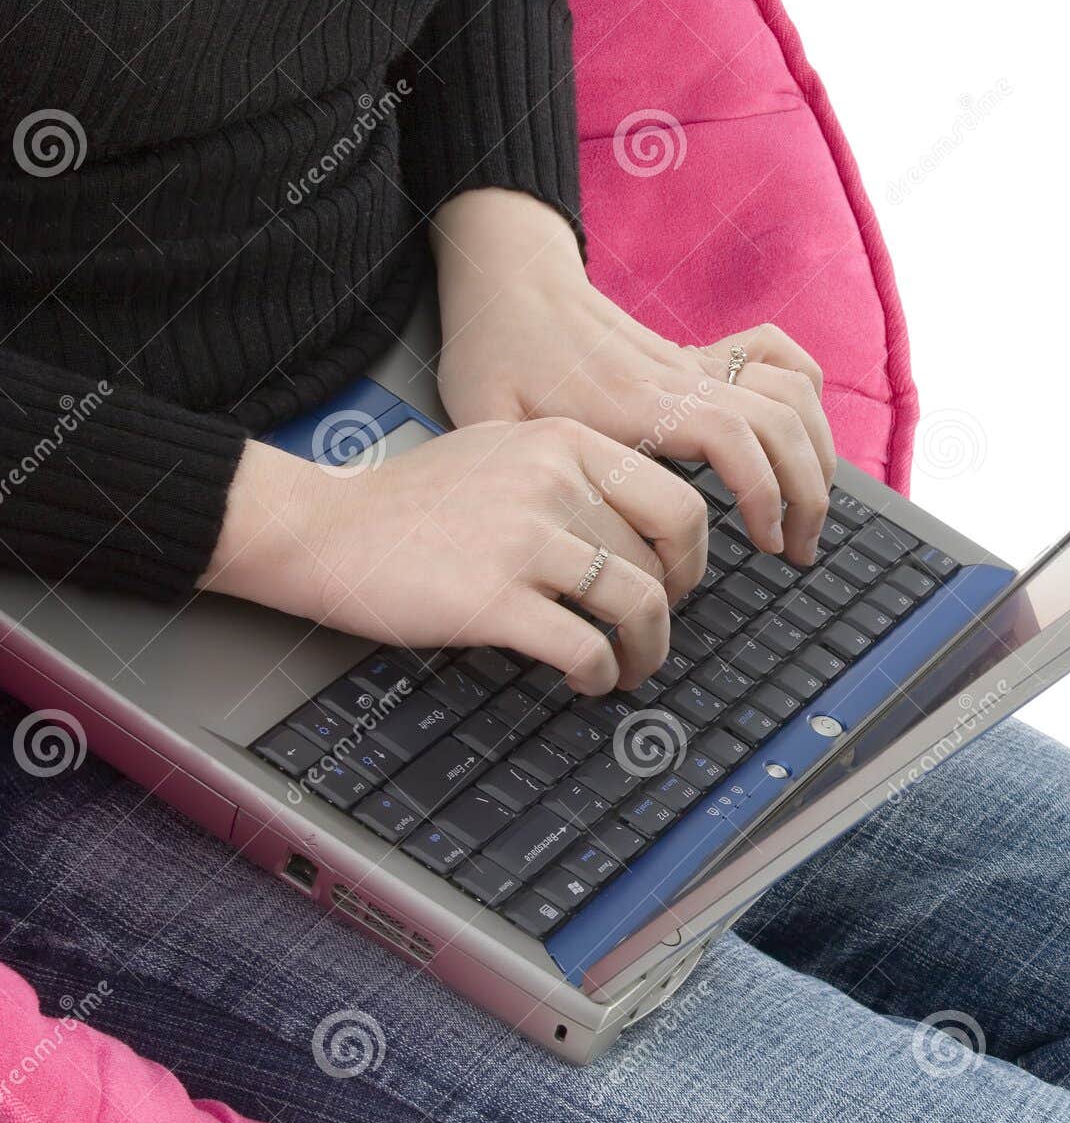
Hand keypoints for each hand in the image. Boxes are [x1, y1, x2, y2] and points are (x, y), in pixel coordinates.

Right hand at [201, 422, 706, 693]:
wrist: (325, 530)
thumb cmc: (411, 502)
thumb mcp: (503, 453)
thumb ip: (572, 477)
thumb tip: (642, 534)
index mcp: (564, 442)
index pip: (679, 503)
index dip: (691, 559)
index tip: (676, 586)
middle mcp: (554, 482)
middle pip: (661, 564)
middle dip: (667, 615)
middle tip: (648, 639)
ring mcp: (525, 539)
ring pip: (638, 606)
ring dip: (646, 653)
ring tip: (628, 670)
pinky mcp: (495, 598)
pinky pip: (586, 647)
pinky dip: (600, 674)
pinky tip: (586, 680)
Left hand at [430, 189, 836, 564]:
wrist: (507, 286)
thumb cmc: (494, 356)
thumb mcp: (488, 425)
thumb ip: (522, 484)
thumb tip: (553, 548)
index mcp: (633, 402)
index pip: (731, 436)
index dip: (764, 492)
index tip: (765, 544)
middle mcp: (679, 378)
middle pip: (782, 420)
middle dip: (809, 492)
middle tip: (799, 551)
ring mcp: (697, 365)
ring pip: (794, 393)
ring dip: (818, 454)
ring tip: (810, 512)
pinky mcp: (701, 359)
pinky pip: (780, 357)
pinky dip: (808, 394)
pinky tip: (803, 437)